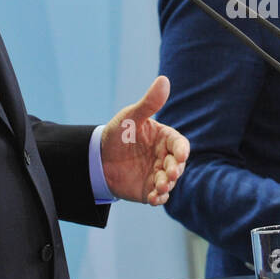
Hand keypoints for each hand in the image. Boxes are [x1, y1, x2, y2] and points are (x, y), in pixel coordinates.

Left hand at [100, 75, 190, 204]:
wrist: (97, 159)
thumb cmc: (118, 133)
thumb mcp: (131, 117)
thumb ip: (149, 103)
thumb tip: (164, 80)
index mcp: (164, 138)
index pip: (179, 144)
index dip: (182, 150)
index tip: (180, 155)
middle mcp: (164, 157)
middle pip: (177, 164)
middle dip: (175, 169)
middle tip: (170, 173)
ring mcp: (157, 174)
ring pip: (169, 181)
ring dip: (167, 185)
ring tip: (159, 186)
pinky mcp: (148, 189)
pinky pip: (158, 196)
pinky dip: (158, 198)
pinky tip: (153, 198)